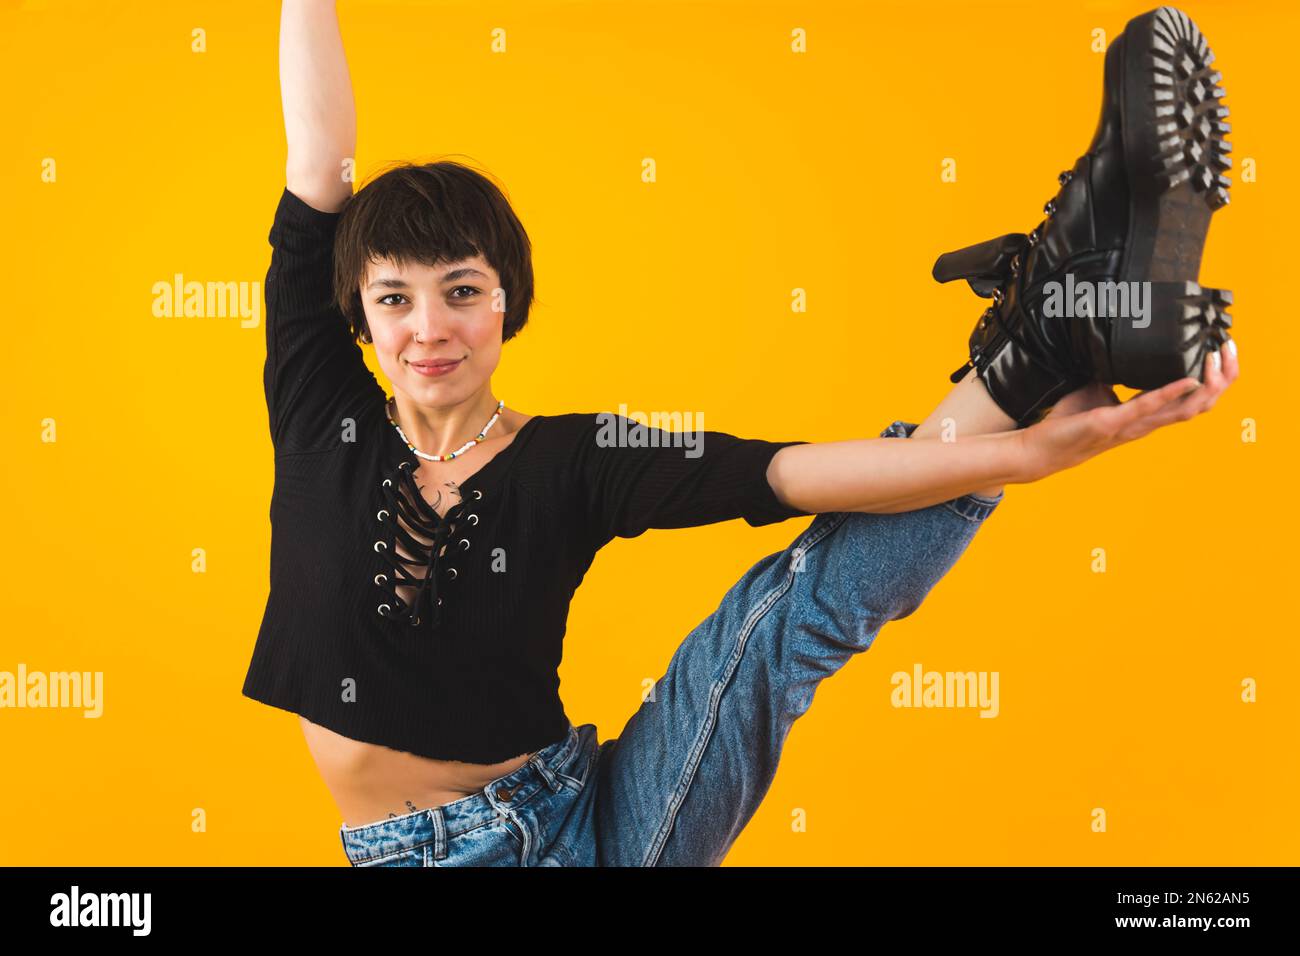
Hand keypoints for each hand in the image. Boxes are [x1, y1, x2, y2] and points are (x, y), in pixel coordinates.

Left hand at [1015, 340, 1238, 482]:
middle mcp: (1144, 425)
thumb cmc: (1069, 422)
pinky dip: (1168, 393)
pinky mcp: (1110, 423)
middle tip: (1231, 351)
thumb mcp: (1096, 391)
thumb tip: (1119, 347)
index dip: (1214, 380)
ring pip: (1182, 411)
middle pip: (1198, 406)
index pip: (1191, 401)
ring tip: (1218, 360)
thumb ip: (1114, 374)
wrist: (1040, 448)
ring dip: (1205, 385)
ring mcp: (1130, 427)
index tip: (1225, 353)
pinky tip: (1185, 379)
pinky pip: (1145, 408)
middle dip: (1222, 379)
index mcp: (1145, 417)